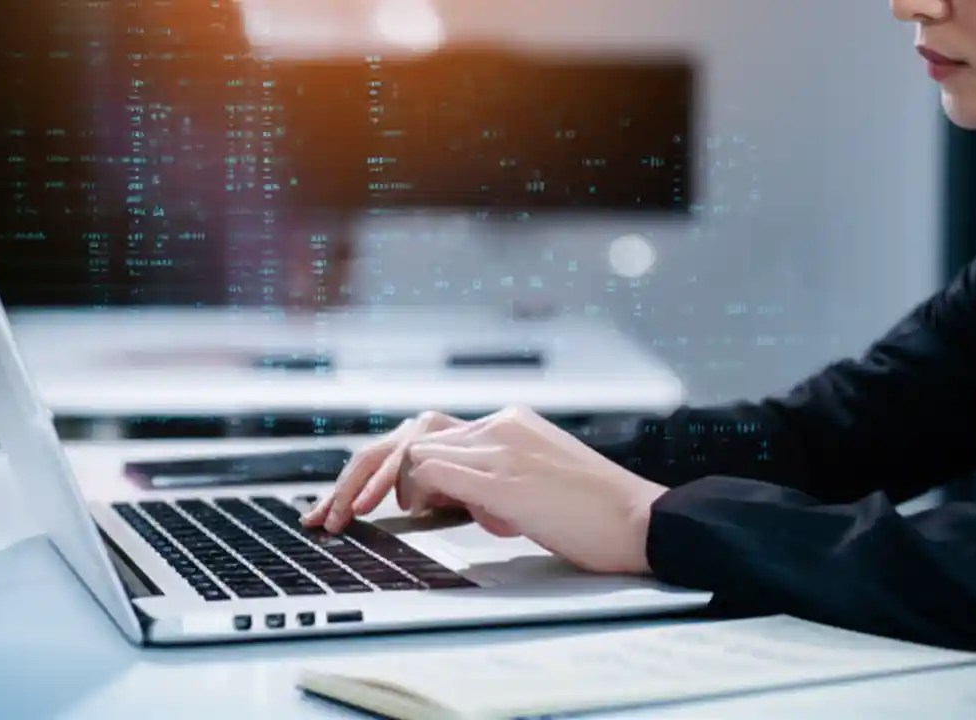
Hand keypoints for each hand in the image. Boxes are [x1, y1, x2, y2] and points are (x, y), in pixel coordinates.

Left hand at [310, 405, 667, 574]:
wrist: (643, 522)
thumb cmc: (594, 517)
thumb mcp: (532, 492)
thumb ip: (490, 485)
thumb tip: (452, 499)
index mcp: (510, 423)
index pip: (432, 435)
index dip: (389, 467)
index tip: (359, 499)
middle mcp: (502, 424)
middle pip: (412, 432)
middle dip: (363, 470)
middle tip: (332, 510)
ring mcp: (502, 446)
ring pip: (415, 446)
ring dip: (379, 481)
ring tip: (359, 514)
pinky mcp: (504, 475)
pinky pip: (433, 466)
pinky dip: (410, 488)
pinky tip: (410, 510)